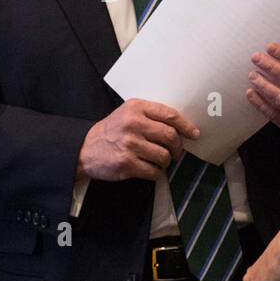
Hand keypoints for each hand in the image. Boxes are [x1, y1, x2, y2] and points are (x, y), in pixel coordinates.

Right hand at [77, 98, 199, 181]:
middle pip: (170, 136)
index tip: (194, 134)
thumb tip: (182, 127)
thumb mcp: (128, 113)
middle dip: (178, 147)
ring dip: (166, 162)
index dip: (186, 126)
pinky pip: (154, 171)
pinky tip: (150, 169)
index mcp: (136, 108)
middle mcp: (133, 124)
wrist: (85, 148)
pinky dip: (156, 173)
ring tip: (160, 161)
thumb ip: (151, 115)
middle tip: (176, 152)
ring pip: (164, 156)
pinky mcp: (127, 163)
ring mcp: (130, 144)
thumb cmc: (112, 131)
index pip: (170, 115)